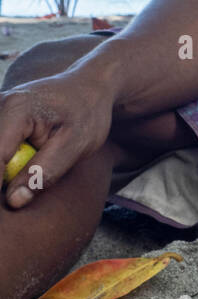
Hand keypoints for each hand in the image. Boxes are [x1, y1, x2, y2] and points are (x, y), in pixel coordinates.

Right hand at [0, 72, 114, 208]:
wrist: (89, 88)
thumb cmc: (86, 114)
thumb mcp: (75, 145)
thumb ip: (44, 172)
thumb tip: (14, 201)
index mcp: (15, 111)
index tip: (6, 210)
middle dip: (1, 178)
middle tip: (25, 192)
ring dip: (4, 172)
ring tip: (36, 172)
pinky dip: (4, 163)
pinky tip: (18, 170)